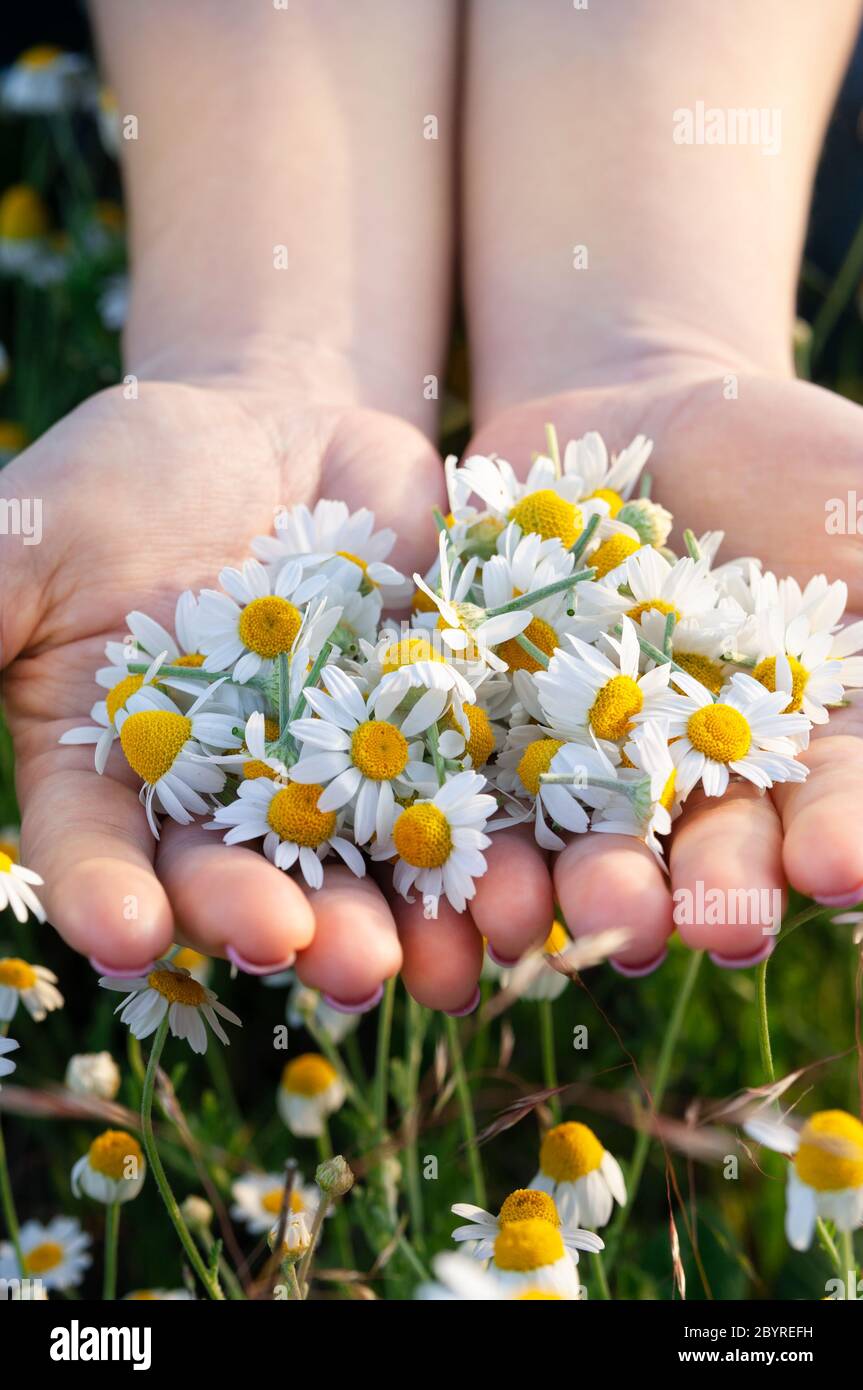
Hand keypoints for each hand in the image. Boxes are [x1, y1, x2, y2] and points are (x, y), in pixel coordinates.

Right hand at [1, 372, 449, 1007]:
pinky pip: (469, 796)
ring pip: (366, 867)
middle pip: (247, 877)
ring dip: (399, 919)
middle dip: (275, 918)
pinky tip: (523, 890)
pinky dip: (496, 844)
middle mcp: (227, 798)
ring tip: (429, 965)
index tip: (129, 939)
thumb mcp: (29, 535)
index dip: (110, 899)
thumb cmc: (125, 479)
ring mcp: (339, 771)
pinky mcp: (435, 729)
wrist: (270, 428)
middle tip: (314, 957)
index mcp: (117, 770)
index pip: (99, 852)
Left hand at [455, 360, 862, 978]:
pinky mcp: (489, 735)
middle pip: (711, 855)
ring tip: (574, 917)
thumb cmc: (795, 465)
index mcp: (811, 759)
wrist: (640, 413)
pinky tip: (447, 870)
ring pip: (586, 848)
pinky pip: (472, 787)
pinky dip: (462, 826)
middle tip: (713, 923)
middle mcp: (701, 795)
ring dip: (580, 887)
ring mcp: (589, 775)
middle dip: (715, 888)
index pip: (840, 810)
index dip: (846, 835)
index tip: (837, 864)